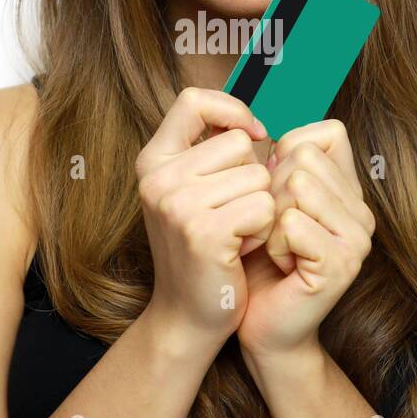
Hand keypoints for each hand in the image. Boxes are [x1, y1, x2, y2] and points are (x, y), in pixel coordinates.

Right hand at [135, 87, 274, 351]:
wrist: (188, 316)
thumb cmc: (203, 250)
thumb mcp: (192, 192)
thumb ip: (208, 153)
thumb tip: (253, 124)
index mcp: (153, 161)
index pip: (193, 101)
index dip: (231, 110)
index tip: (253, 135)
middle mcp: (158, 178)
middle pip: (238, 142)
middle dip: (252, 176)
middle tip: (232, 215)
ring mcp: (176, 204)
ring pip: (257, 176)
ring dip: (260, 207)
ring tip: (235, 234)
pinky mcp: (203, 231)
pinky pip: (263, 206)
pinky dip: (263, 230)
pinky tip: (240, 249)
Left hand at [235, 119, 375, 362]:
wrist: (260, 324)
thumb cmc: (258, 260)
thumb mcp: (267, 200)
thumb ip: (277, 161)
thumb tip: (264, 127)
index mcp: (347, 189)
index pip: (325, 132)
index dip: (286, 153)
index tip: (275, 194)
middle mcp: (361, 209)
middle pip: (302, 156)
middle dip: (270, 191)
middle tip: (273, 230)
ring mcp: (357, 237)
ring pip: (295, 185)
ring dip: (269, 219)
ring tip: (277, 248)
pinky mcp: (343, 263)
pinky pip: (291, 223)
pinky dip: (272, 244)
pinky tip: (281, 266)